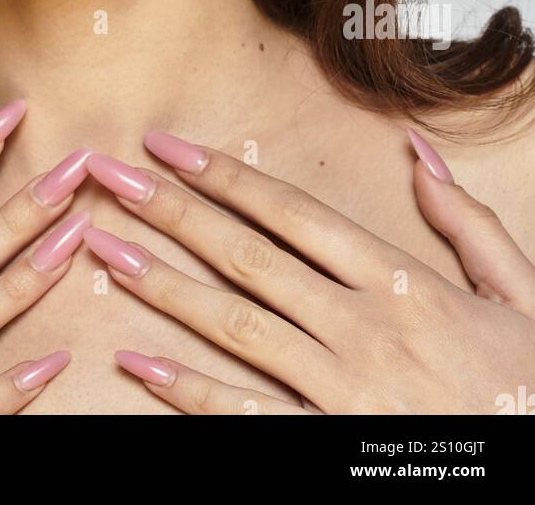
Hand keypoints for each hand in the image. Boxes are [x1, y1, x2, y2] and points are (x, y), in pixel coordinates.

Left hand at [82, 130, 534, 414]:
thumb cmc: (530, 389)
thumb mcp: (522, 295)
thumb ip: (467, 223)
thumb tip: (417, 152)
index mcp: (405, 286)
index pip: (294, 215)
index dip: (226, 177)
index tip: (169, 147)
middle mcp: (364, 331)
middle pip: (249, 258)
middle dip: (173, 212)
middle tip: (109, 177)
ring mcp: (342, 393)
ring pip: (237, 326)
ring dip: (164, 285)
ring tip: (106, 248)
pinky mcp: (329, 450)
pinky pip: (247, 416)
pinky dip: (188, 388)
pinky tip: (137, 362)